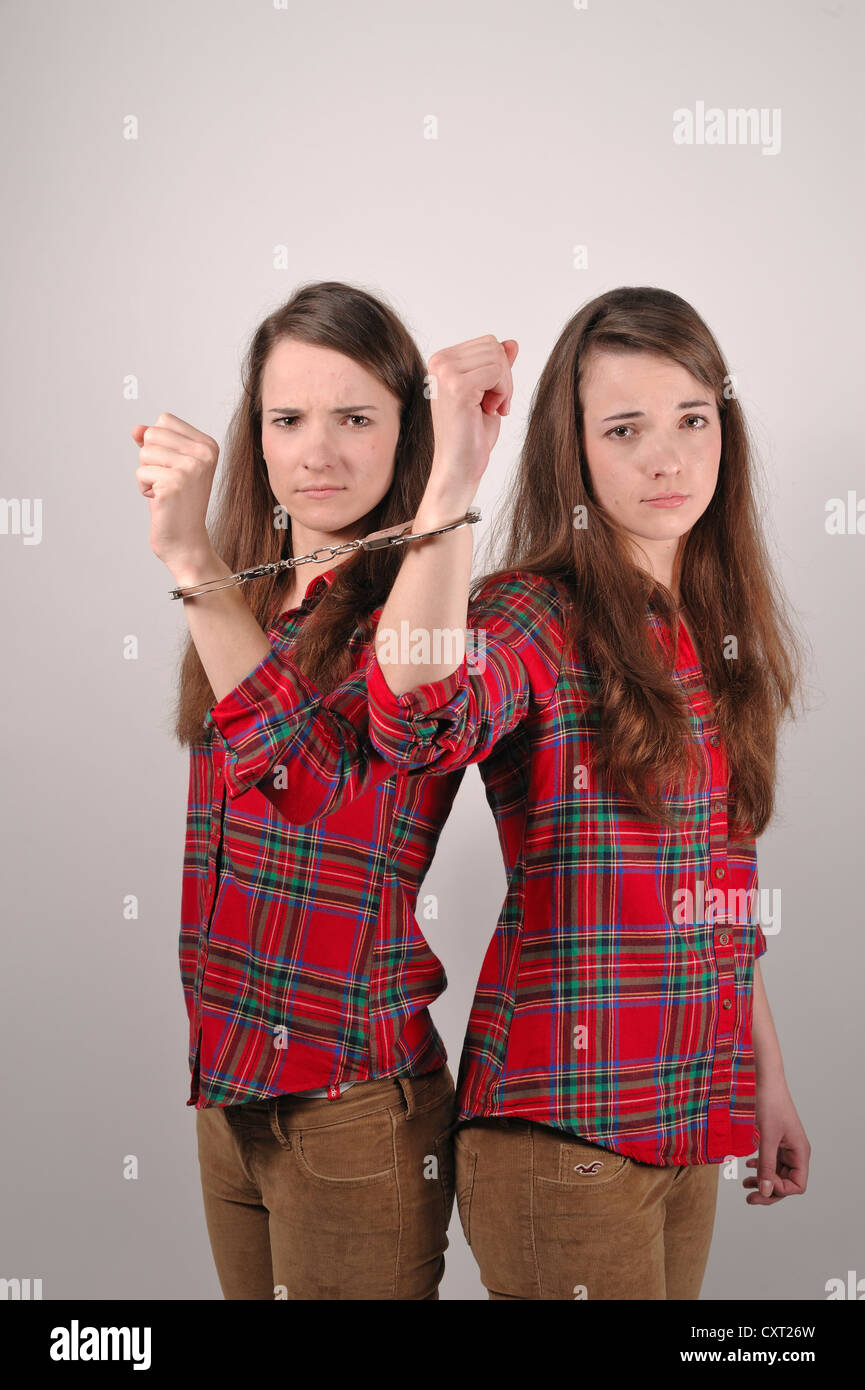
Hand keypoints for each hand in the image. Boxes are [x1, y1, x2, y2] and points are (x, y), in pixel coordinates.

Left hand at [132, 412, 218, 576]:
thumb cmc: (178, 504)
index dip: (158, 444)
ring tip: (164, 491)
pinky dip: (144, 488)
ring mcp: (191, 467)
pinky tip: (161, 500)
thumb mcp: (169, 466)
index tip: (172, 467)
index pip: (164, 420)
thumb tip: (136, 429)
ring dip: (146, 474)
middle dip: (150, 459)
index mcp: (208, 445)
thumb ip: (155, 443)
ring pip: (144, 452)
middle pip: (152, 433)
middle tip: (167, 481)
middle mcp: (204, 453)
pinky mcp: (175, 483)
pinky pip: (141, 472)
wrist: (186, 541)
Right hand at [425, 335, 517, 498]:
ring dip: (505, 386)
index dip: (500, 370)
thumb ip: (497, 367)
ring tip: (491, 408)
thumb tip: (511, 343)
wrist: (459, 466)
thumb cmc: (472, 434)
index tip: (492, 398)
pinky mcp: (458, 387)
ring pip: (497, 358)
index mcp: (441, 360)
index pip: (488, 343)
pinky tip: (492, 411)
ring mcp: (446, 373)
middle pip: (493, 347)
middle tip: (495, 405)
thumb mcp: (489, 392)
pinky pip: (497, 371)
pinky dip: (504, 392)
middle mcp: (439, 362)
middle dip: (505, 377)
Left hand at [744, 1075, 809, 1204]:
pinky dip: (760, 1166)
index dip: (779, 1190)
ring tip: (746, 1184)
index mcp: (800, 1152)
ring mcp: (785, 1146)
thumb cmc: (768, 1104)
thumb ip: (766, 1166)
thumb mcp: (766, 1138)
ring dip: (763, 1179)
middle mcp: (795, 1151)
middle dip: (769, 1190)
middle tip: (749, 1198)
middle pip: (787, 1182)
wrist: (763, 1079)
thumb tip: (766, 1192)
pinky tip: (748, 1166)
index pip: (797, 1185)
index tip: (761, 1183)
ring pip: (777, 1172)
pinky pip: (771, 1160)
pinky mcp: (775, 1139)